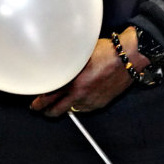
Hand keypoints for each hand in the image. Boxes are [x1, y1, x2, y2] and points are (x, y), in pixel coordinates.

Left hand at [30, 30, 144, 117]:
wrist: (129, 58)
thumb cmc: (107, 51)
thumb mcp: (82, 54)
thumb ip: (69, 64)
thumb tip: (58, 65)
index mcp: (73, 82)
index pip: (50, 97)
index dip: (39, 102)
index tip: (34, 104)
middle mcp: (81, 94)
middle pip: (57, 110)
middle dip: (46, 111)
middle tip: (40, 109)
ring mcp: (91, 101)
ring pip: (72, 110)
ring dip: (65, 107)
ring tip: (61, 103)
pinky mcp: (101, 103)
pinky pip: (85, 108)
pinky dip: (79, 105)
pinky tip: (78, 98)